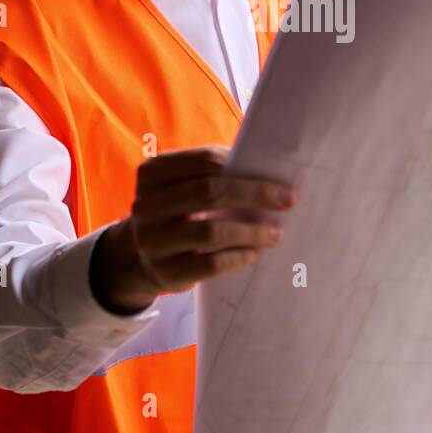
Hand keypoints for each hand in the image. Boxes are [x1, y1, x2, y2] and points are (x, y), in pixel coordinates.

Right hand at [90, 145, 296, 313]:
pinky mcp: (163, 272)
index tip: (280, 180)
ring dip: (251, 231)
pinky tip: (254, 252)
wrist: (144, 256)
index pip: (205, 161)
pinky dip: (238, 257)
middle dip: (254, 195)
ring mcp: (150, 240)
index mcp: (153, 172)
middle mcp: (146, 204)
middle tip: (288, 202)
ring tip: (275, 233)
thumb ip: (216, 175)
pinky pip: (209, 264)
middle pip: (208, 192)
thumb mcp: (185, 187)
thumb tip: (270, 172)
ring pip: (210, 231)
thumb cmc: (179, 212)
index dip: (245, 168)